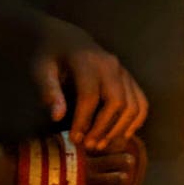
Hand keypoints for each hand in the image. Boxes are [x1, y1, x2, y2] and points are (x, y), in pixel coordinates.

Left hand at [32, 19, 147, 149]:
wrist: (69, 39)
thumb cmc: (52, 56)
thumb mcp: (41, 69)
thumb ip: (49, 91)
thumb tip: (58, 117)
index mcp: (87, 61)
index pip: (90, 96)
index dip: (83, 120)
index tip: (74, 139)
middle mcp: (112, 66)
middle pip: (117, 102)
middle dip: (105, 128)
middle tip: (90, 145)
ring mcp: (124, 72)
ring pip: (133, 104)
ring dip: (121, 128)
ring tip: (104, 144)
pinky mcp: (130, 79)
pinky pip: (142, 102)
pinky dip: (137, 121)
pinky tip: (124, 135)